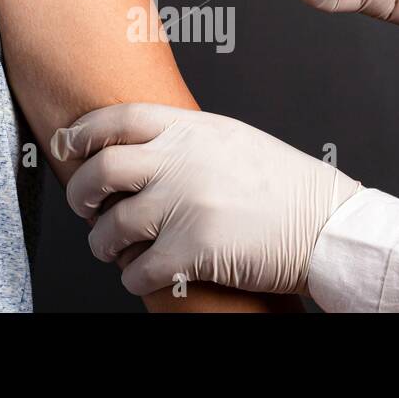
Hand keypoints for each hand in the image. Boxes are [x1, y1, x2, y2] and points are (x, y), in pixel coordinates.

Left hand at [50, 104, 360, 295]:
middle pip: (103, 170)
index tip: (68, 146)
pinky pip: (137, 270)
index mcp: (194, 129)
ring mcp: (186, 204)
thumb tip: (141, 151)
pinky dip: (132, 278)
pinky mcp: (193, 249)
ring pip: (112, 227)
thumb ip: (188, 140)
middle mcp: (184, 161)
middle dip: (82, 193)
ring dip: (104, 244)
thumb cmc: (290, 188)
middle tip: (85, 207)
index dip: (84, 132)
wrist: (330, 226)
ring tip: (113, 249)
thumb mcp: (235, 141)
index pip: (120, 118)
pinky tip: (143, 277)